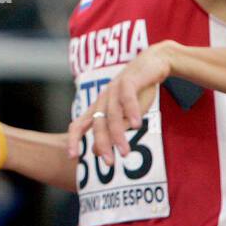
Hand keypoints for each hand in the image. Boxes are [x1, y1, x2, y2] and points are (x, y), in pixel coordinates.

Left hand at [66, 42, 175, 163]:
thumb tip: (94, 152)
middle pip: (97, 124)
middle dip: (102, 145)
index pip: (78, 125)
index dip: (73, 139)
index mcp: (98, 107)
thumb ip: (110, 131)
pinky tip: (137, 125)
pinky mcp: (129, 80)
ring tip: (126, 152)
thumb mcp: (124, 114)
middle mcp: (103, 99)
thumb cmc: (138, 91)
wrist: (154, 62)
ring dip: (118, 135)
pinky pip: (128, 98)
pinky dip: (132, 112)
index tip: (72, 157)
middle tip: (109, 163)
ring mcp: (114, 89)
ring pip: (112, 115)